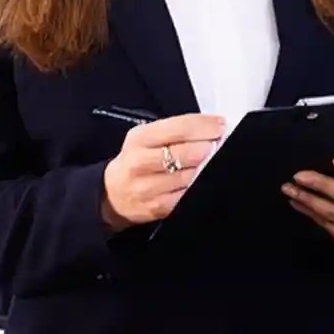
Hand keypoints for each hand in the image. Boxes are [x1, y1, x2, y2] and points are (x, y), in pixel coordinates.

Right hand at [101, 113, 223, 231]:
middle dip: (208, 147)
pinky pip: (187, 195)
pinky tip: (199, 180)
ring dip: (205, 168)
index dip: (204, 126)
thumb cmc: (136, 161)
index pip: (178, 128)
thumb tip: (211, 128)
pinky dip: (198, 186)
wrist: (113, 194)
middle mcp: (140, 163)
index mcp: (139, 139)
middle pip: (185, 153)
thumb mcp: (146, 137)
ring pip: (189, 176)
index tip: (220, 125)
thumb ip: (175, 130)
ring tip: (208, 161)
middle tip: (218, 143)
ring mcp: (148, 188)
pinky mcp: (159, 207)